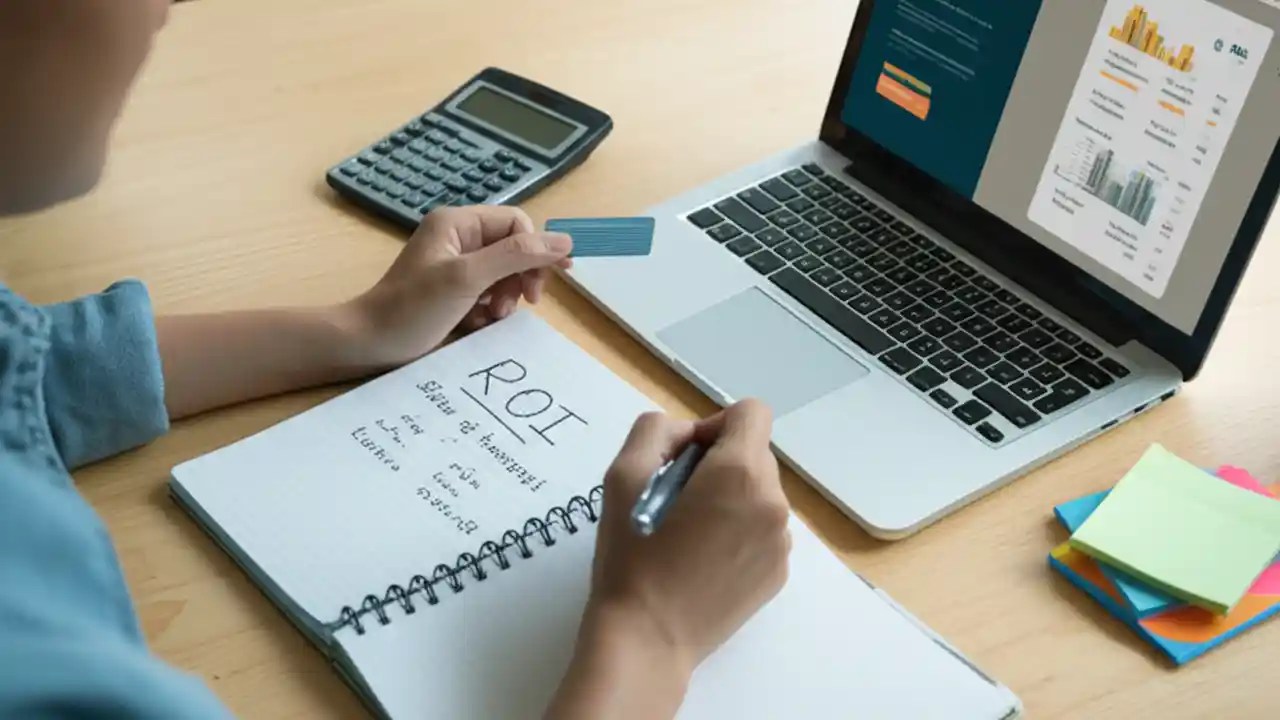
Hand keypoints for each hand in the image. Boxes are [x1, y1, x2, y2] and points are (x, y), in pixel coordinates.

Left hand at [343, 205, 571, 367]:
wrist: (369, 344)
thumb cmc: (412, 308)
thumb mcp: (467, 278)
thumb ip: (516, 256)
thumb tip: (566, 241)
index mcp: (458, 223)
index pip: (517, 224)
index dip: (535, 251)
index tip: (539, 287)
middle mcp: (459, 238)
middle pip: (514, 249)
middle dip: (521, 277)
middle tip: (524, 303)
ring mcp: (456, 265)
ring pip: (505, 274)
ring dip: (506, 297)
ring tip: (492, 317)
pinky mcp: (455, 291)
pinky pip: (490, 293)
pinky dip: (491, 310)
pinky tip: (478, 324)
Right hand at [545, 400, 789, 719]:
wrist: (647, 639)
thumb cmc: (631, 557)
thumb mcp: (623, 476)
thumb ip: (655, 431)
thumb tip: (687, 435)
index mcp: (741, 472)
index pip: (753, 413)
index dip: (715, 424)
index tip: (685, 458)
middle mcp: (774, 502)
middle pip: (755, 454)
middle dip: (718, 463)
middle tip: (675, 500)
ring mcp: (782, 542)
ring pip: (760, 493)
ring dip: (730, 498)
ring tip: (687, 534)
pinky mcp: (779, 574)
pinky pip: (763, 531)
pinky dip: (739, 533)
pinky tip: (703, 561)